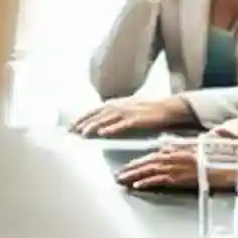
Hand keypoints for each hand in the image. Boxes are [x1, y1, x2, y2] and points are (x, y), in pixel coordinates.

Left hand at [71, 97, 193, 136]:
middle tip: (70, 131)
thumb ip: (114, 114)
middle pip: (96, 114)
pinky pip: (122, 124)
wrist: (168, 107)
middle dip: (82, 122)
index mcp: (115, 103)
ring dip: (93, 126)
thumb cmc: (147, 110)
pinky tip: (103, 133)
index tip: (69, 126)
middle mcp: (119, 106)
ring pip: (106, 119)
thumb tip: (100, 122)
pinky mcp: (137, 119)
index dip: (81, 118)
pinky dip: (111, 128)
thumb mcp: (127, 109)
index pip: (94, 111)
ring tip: (83, 133)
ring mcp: (128, 111)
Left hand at [116, 144, 206, 189]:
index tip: (128, 166)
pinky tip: (137, 185)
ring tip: (122, 180)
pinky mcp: (180, 179)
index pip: (152, 155)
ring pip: (149, 171)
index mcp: (175, 149)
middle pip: (147, 162)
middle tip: (118, 174)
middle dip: (131, 168)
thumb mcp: (195, 148)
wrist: (227, 166)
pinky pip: (159, 180)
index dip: (138, 161)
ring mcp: (175, 167)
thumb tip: (166, 147)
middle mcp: (172, 157)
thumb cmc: (214, 158)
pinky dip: (147, 182)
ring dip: (134, 175)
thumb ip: (179, 148)